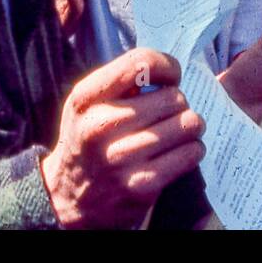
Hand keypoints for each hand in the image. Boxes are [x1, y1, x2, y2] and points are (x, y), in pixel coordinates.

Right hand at [40, 48, 205, 229]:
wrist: (68, 199)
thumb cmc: (89, 140)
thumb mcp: (89, 103)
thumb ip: (122, 80)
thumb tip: (171, 70)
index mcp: (86, 98)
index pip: (141, 63)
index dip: (167, 66)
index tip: (171, 78)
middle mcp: (100, 126)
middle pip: (173, 97)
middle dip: (178, 103)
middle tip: (168, 113)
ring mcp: (121, 158)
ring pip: (188, 124)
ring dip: (190, 126)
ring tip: (177, 131)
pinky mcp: (141, 185)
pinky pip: (191, 152)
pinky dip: (192, 149)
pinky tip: (178, 151)